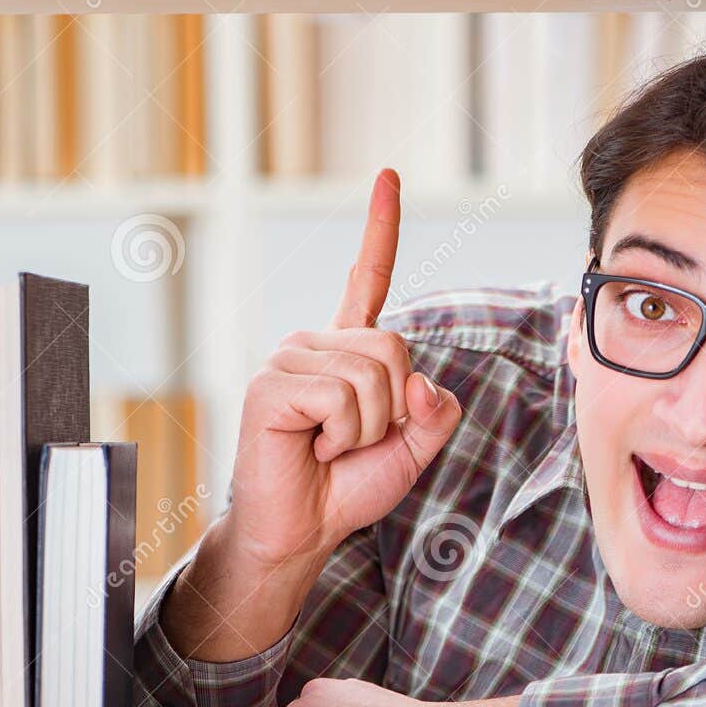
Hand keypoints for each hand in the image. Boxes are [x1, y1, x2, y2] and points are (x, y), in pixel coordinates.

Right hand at [225, 169, 462, 568]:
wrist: (302, 530)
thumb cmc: (347, 486)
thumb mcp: (413, 448)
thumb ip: (435, 412)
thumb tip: (425, 383)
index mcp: (347, 349)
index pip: (366, 277)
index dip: (379, 228)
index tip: (388, 176)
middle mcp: (315, 343)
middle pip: (395, 348)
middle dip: (393, 410)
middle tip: (352, 441)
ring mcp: (288, 360)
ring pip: (373, 376)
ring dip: (367, 429)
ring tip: (330, 447)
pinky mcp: (270, 386)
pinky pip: (341, 398)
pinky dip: (343, 436)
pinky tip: (313, 448)